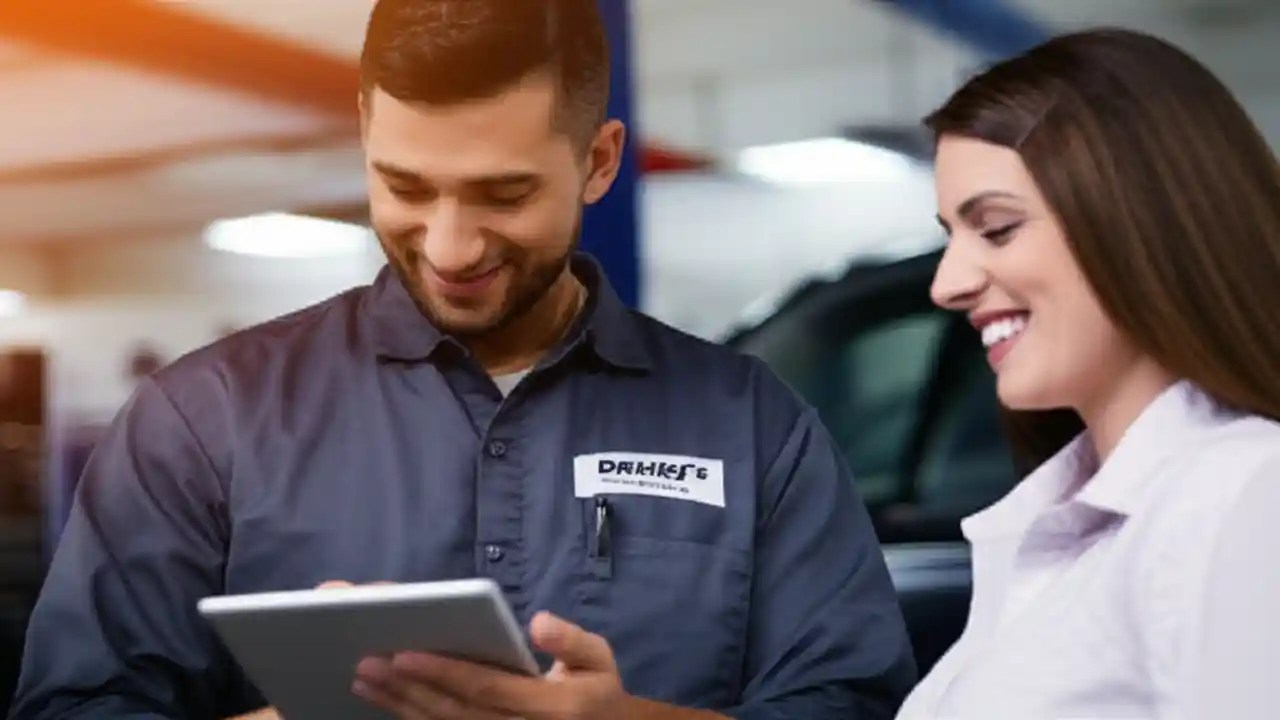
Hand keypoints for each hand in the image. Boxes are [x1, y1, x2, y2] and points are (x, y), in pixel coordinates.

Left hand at [352, 611, 627, 719]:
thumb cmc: (595, 689)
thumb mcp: (599, 659)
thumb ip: (571, 640)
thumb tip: (538, 623)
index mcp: (550, 707)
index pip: (486, 687)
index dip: (444, 672)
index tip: (405, 652)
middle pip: (454, 712)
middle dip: (408, 688)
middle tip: (368, 662)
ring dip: (399, 705)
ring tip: (364, 678)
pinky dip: (411, 719)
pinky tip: (386, 700)